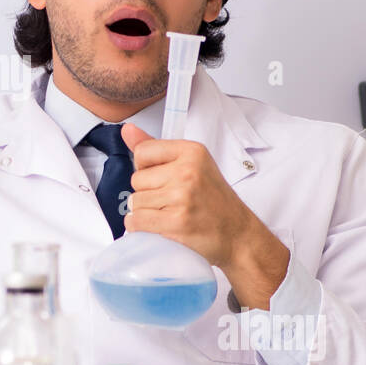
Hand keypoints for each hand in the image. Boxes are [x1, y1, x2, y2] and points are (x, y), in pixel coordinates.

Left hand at [120, 122, 287, 309]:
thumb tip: (127, 130)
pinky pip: (136, 221)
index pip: (142, 152)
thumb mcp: (192, 165)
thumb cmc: (215, 200)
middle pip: (136, 179)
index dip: (146, 168)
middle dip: (147, 192)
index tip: (162, 178)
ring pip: (135, 202)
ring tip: (168, 213)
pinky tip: (158, 225)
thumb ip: (156, 148)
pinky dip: (140, 227)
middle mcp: (187, 171)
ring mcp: (182, 197)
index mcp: (191, 151)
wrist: (238, 233)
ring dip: (145, 211)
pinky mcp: (176, 222)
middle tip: (170, 200)